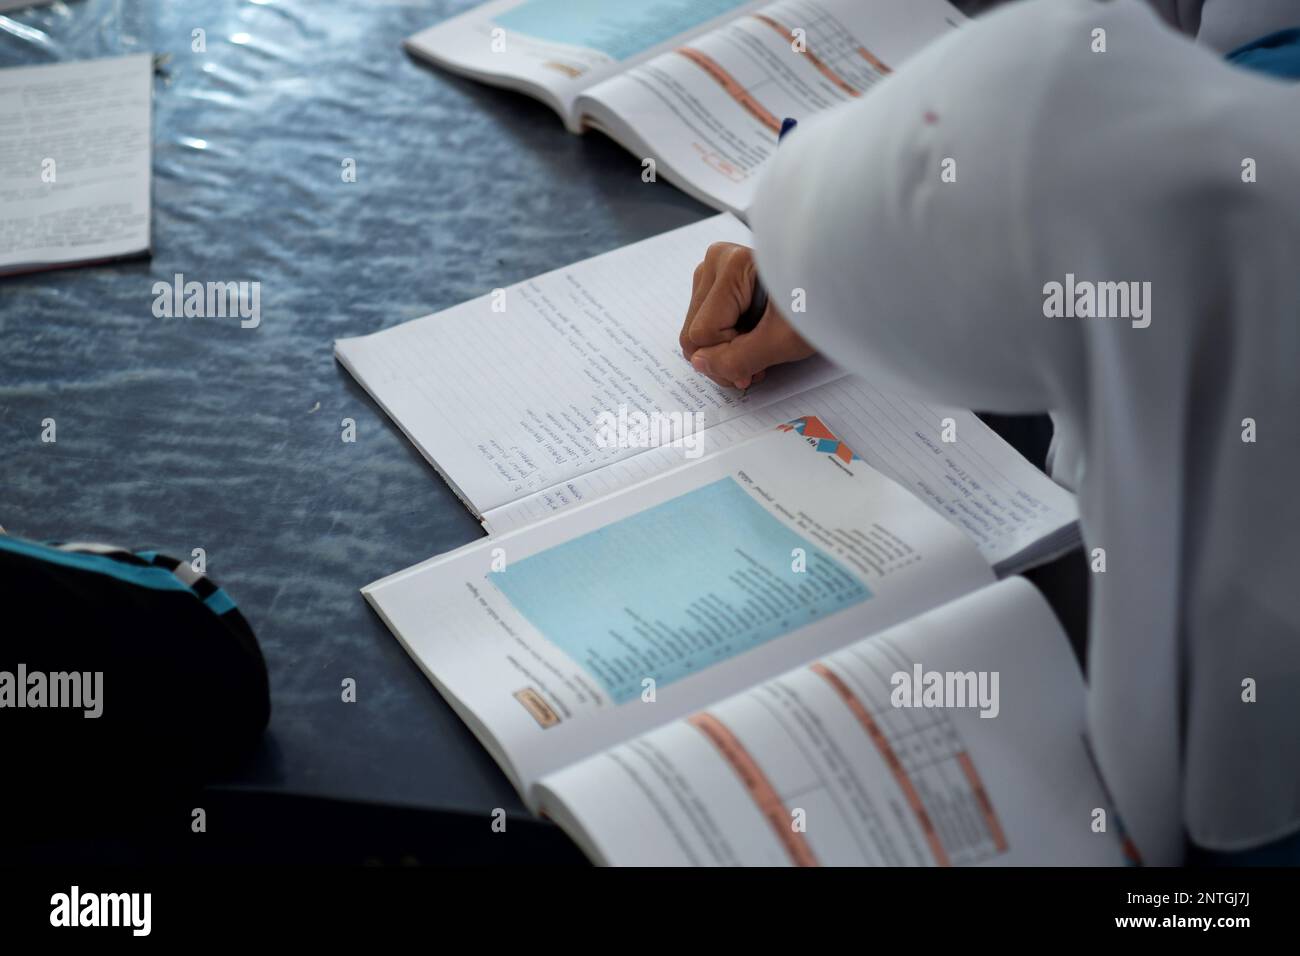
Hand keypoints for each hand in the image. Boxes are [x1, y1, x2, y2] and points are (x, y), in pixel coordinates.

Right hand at [679, 242, 815, 389]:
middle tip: (760, 364)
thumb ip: (737, 359)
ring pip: (698, 329)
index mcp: (730, 264)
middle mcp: (716, 260)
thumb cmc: (823, 304)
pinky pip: (707, 320)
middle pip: (694, 332)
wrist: (846, 286)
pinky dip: (729, 337)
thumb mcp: (782, 342)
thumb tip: (700, 364)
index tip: (761, 362)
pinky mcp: (721, 279)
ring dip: (727, 349)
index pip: (702, 334)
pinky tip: (755, 336)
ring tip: (762, 347)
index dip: (730, 357)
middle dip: (725, 356)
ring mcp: (716, 268)